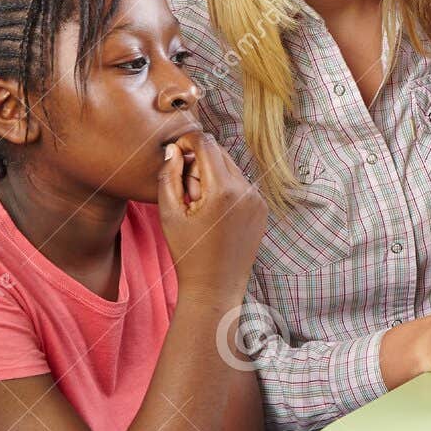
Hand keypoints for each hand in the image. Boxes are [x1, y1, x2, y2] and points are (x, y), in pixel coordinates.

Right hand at [158, 131, 266, 297]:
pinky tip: (214, 213)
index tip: (175, 153)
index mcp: (223, 189)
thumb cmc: (188, 254)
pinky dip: (225, 188)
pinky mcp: (261, 209)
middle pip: (220, 152)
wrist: (216, 288)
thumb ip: (169, 175)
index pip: (206, 143)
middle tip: (185, 187)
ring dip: (212, 174)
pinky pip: (241, 184)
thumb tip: (174, 149)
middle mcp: (246, 190)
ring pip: (231, 167)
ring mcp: (257, 200)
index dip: (187, 142)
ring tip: (199, 203)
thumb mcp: (170, 213)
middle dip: (199, 160)